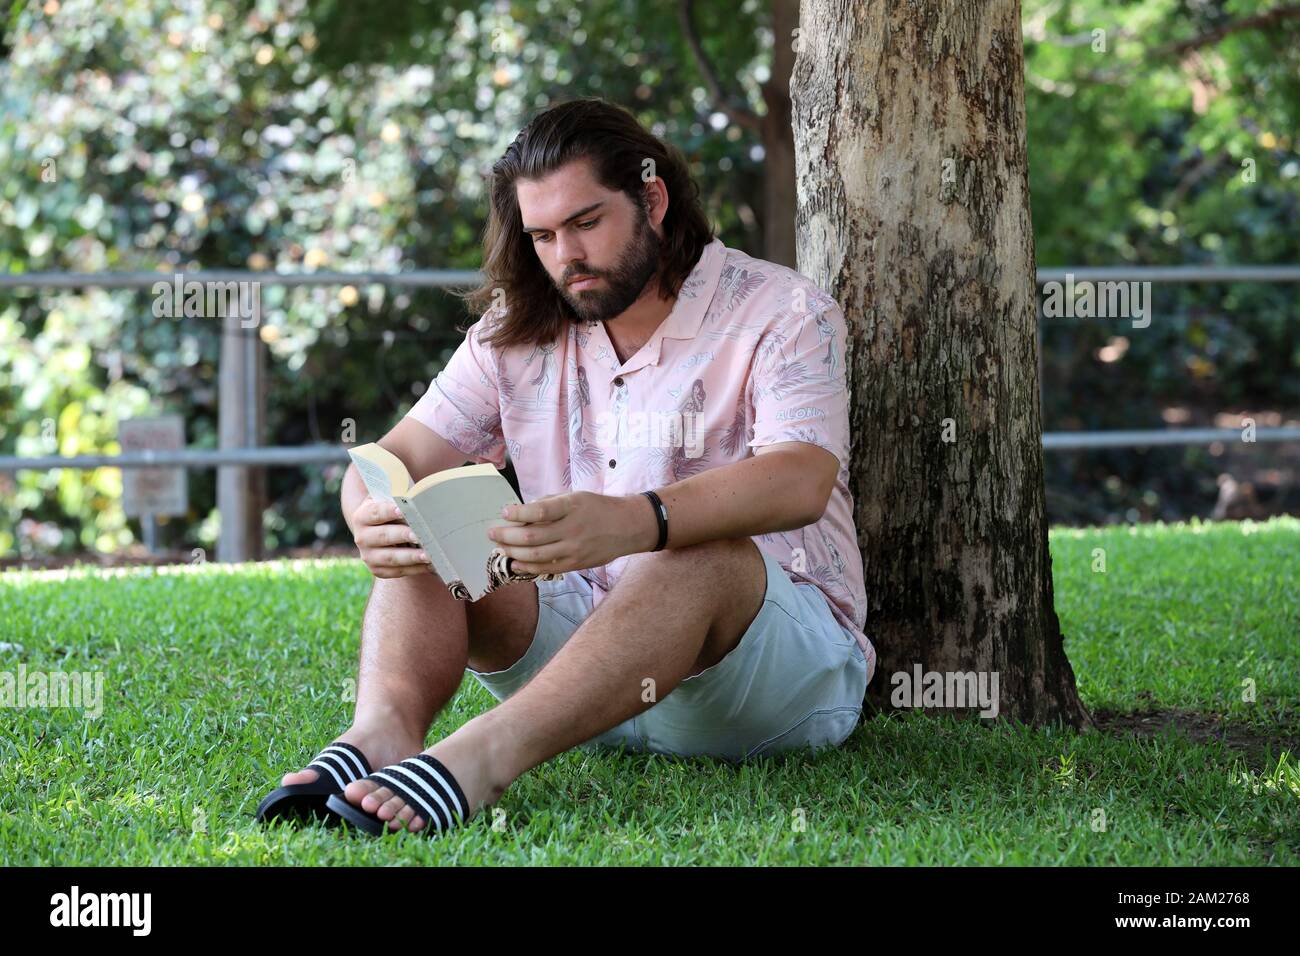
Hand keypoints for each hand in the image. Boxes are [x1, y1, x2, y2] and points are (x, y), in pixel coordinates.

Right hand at [349, 496, 429, 578]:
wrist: (382, 530)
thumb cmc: (392, 510)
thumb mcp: (390, 500)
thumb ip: (400, 498)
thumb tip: (420, 499)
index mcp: (362, 516)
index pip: (375, 513)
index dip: (388, 511)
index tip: (402, 510)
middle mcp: (362, 538)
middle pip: (384, 536)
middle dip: (403, 535)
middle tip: (419, 535)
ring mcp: (369, 556)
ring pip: (391, 558)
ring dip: (411, 557)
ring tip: (429, 555)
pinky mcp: (378, 570)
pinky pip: (398, 571)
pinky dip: (415, 568)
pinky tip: (431, 565)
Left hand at [487, 492, 658, 573]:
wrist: (628, 527)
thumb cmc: (598, 508)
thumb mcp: (576, 496)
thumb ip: (550, 503)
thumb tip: (522, 512)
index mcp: (572, 506)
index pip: (539, 511)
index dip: (518, 513)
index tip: (504, 512)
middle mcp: (572, 528)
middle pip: (532, 537)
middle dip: (507, 536)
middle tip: (492, 533)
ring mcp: (574, 549)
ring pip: (536, 556)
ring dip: (513, 553)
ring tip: (500, 549)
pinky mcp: (576, 564)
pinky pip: (547, 568)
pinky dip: (528, 567)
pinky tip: (516, 563)